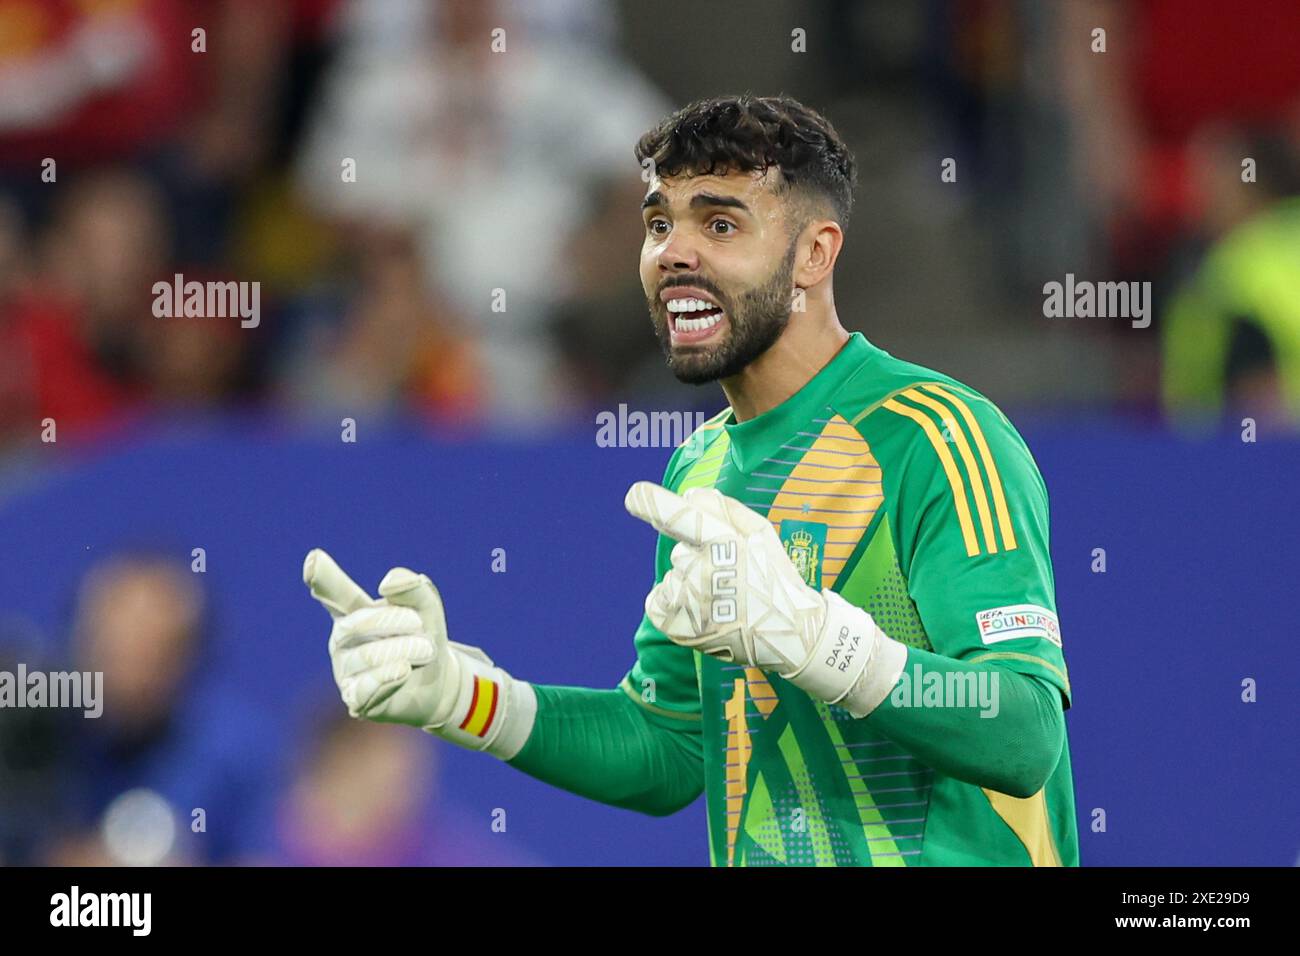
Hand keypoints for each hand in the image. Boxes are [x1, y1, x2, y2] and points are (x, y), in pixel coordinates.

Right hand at [303, 548, 459, 729]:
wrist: (439, 682)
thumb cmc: (424, 637)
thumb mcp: (427, 608)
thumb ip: (413, 588)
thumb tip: (386, 584)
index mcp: (353, 612)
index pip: (334, 594)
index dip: (324, 578)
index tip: (313, 560)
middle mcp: (342, 640)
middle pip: (354, 624)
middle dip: (393, 622)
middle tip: (422, 626)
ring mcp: (345, 671)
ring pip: (367, 656)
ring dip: (405, 650)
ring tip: (426, 652)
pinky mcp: (355, 699)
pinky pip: (365, 688)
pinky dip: (388, 676)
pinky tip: (404, 671)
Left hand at [625, 481, 905, 715]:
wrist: (789, 634)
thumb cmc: (772, 576)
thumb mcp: (760, 533)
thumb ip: (724, 508)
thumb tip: (688, 493)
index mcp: (728, 546)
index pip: (684, 519)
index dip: (655, 505)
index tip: (633, 494)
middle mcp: (706, 573)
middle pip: (679, 552)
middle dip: (697, 559)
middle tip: (730, 579)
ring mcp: (691, 603)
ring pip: (673, 576)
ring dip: (689, 583)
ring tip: (723, 600)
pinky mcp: (678, 627)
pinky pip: (657, 600)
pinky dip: (673, 603)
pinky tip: (703, 612)